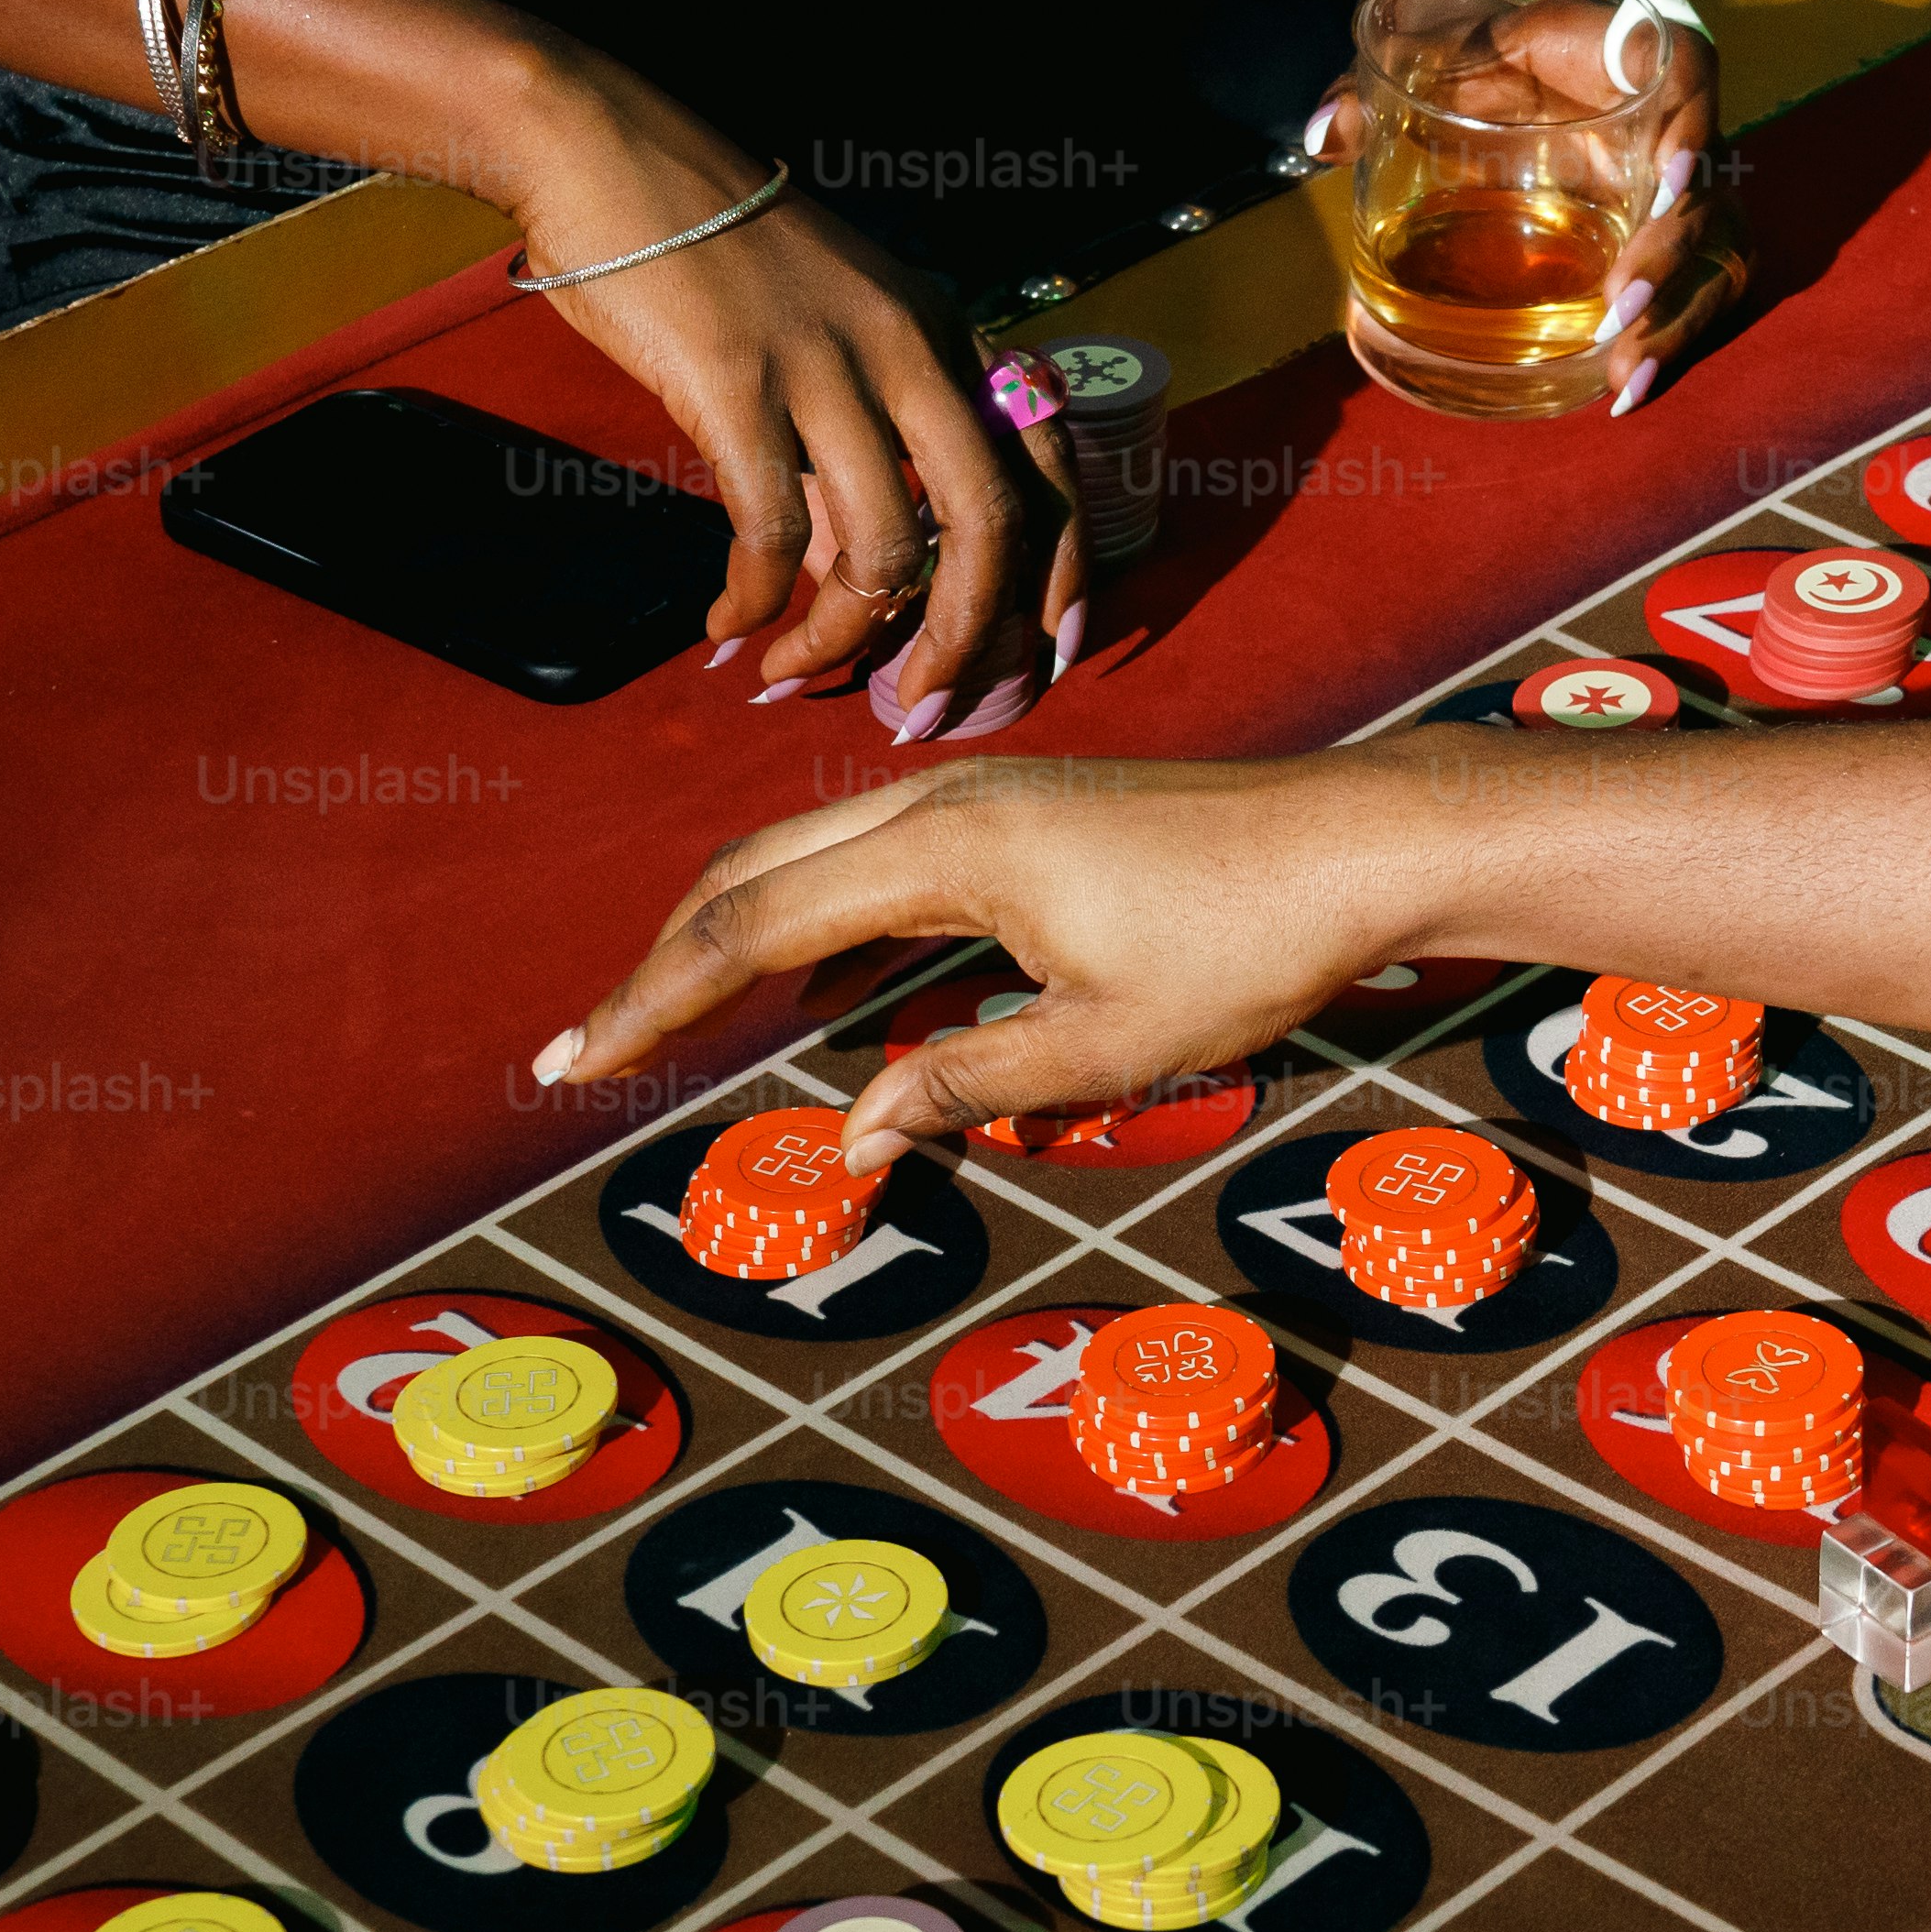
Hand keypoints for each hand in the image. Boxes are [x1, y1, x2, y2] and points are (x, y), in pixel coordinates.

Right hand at [488, 70, 1080, 728]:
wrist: (605, 149)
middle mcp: (907, 345)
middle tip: (928, 705)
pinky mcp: (737, 385)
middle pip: (990, 525)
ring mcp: (826, 364)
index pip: (1049, 462)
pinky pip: (767, 532)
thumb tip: (854, 573)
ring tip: (792, 675)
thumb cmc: (709, 248)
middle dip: (973, 639)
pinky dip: (753, 601)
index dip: (1064, 570)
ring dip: (843, 638)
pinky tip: (727, 626)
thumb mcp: (823, 329)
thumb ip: (854, 443)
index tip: (1054, 650)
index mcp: (944, 328)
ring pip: (881, 547)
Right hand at [542, 741, 1466, 1157]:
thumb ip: (963, 1084)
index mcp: (945, 849)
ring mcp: (976, 794)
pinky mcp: (1012, 809)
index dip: (653, 999)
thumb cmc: (1248, 942)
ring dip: (728, 936)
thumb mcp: (1106, 1046)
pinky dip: (804, 914)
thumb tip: (849, 1137)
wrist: (1355, 842)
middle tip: (587, 1048)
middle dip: (662, 963)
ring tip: (664, 1015)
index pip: (752, 928)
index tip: (575, 1061)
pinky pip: (868, 856)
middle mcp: (941, 799)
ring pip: (805, 857)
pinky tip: (794, 978)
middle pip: (752, 877)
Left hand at [1301, 0, 1745, 417]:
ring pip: (1715, 250)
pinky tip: (1625, 388)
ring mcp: (1675, 183)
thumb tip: (1320, 138)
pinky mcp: (1664, 233)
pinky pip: (1696, 286)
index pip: (1689, 75)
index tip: (1669, 185)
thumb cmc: (1467, 52)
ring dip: (1680, 317)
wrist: (1493, 59)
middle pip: (1708, 189)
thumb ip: (1369, 91)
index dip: (1694, 129)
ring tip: (1625, 378)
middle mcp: (1667, 120)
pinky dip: (1672, 337)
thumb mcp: (1421, 55)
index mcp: (1623, 52)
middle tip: (1617, 315)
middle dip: (1671, 259)